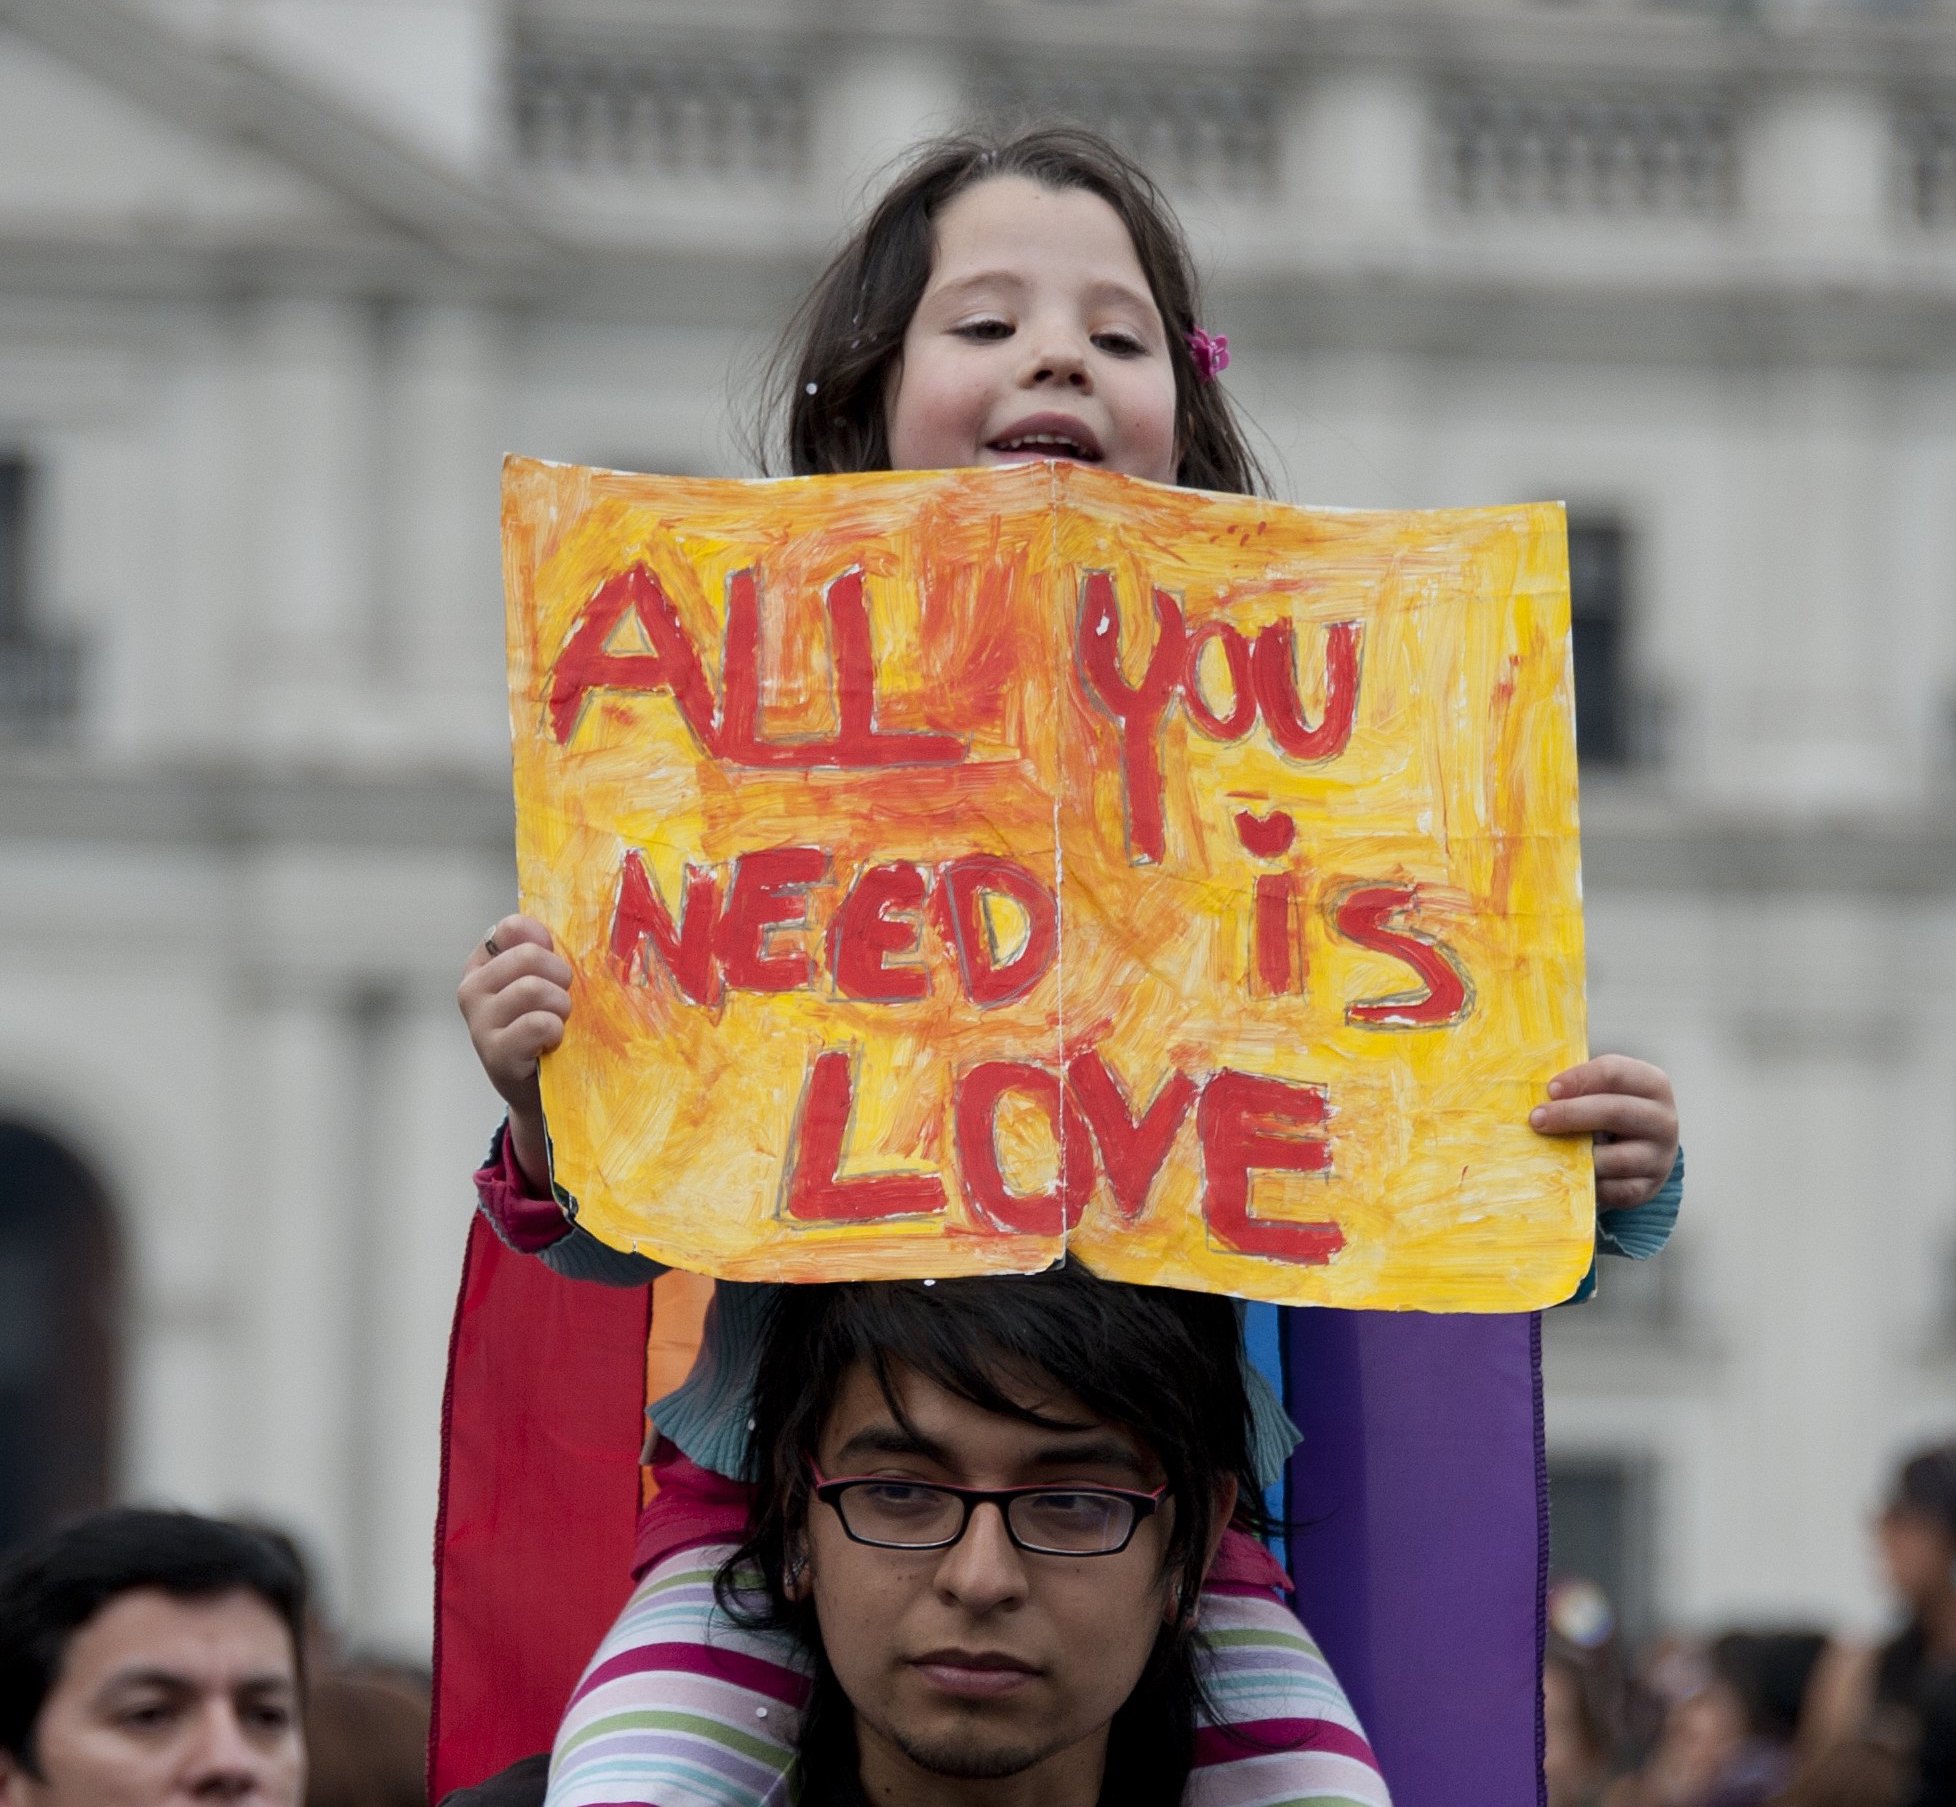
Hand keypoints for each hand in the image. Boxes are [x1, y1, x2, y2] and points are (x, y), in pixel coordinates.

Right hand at [458, 914, 571, 1191]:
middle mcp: (472, 990)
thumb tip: (543, 933)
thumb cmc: (549, 1030)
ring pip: (534, 988)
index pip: (510, 928)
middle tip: (564, 1001)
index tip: (553, 961)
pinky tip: (553, 1042)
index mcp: (482, 966)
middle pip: (528, 957)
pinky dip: (555, 1030)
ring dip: (561, 1006)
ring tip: (560, 1023)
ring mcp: (480, 1023)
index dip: (543, 941)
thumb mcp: (546, 985)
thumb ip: (543, 954)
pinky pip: (537, 1024)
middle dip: (560, 976)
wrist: (543, 1091)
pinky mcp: (495, 1054)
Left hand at [1529, 1054, 1677, 1212]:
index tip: (1549, 1090)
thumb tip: (1532, 1086)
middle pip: (1615, 1111)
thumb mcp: (1601, 1091)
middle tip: (1536, 1119)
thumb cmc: (1608, 1111)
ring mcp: (1660, 1157)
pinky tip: (1568, 1176)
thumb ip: (1577, 1086)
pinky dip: (1590, 1185)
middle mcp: (1663, 1120)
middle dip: (1570, 1114)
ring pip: (1616, 1157)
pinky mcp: (1649, 1188)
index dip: (1579, 1079)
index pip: (1615, 1073)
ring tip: (1549, 1151)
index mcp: (1652, 1085)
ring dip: (1577, 1155)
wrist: (1639, 1152)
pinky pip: (1616, 1190)